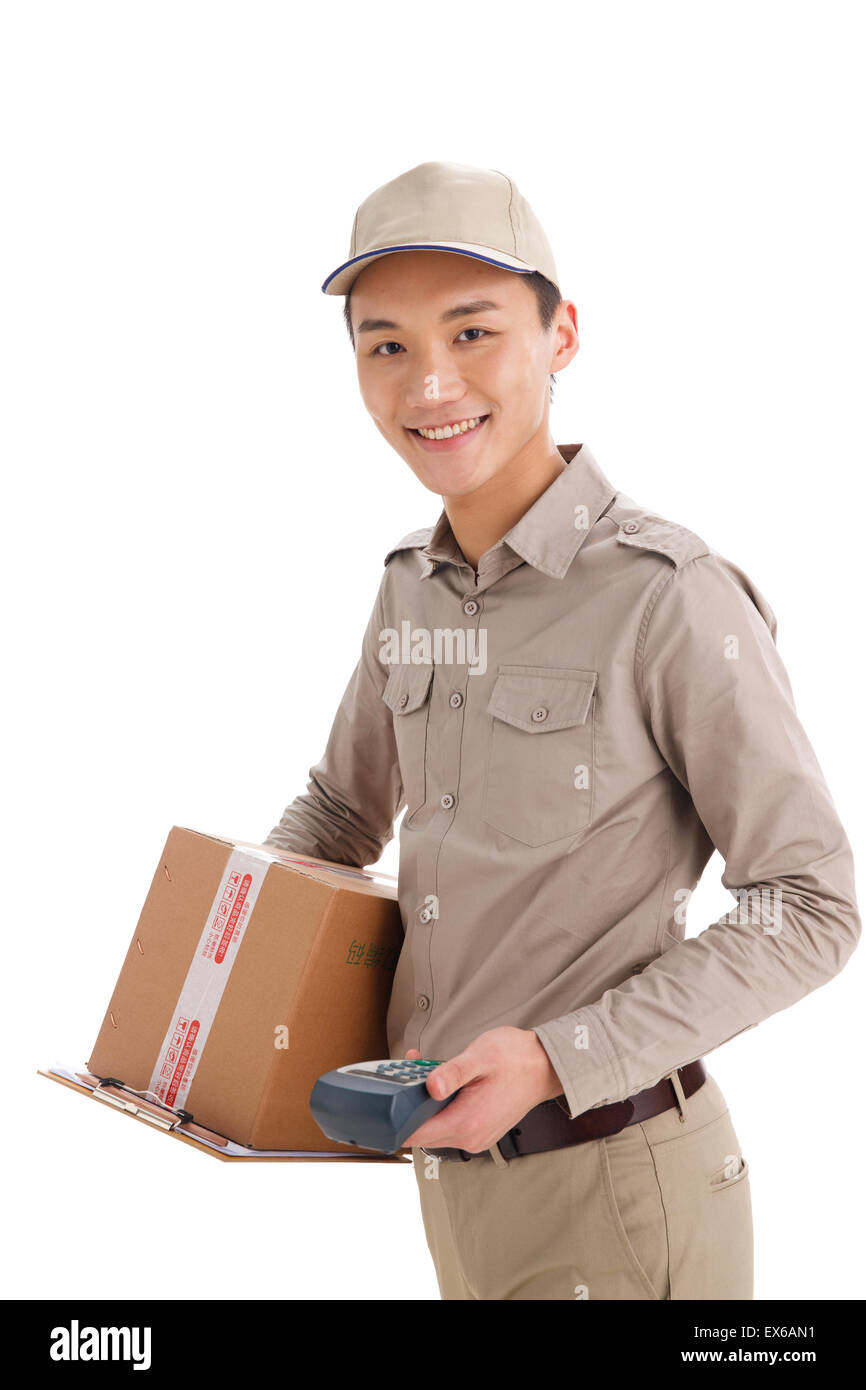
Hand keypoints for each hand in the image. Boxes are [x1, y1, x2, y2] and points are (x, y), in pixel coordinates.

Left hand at [399, 1026, 562, 1151]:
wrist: (546, 1066)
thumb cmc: (517, 1059)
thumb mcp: (482, 1056)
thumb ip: (453, 1073)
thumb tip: (430, 1087)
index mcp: (467, 1123)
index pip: (416, 1134)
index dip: (393, 1120)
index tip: (380, 1103)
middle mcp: (469, 1137)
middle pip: (421, 1130)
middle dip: (407, 1104)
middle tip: (405, 1071)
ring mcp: (474, 1136)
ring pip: (434, 1125)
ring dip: (423, 1102)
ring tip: (423, 1070)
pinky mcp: (477, 1129)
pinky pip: (447, 1121)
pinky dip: (438, 1104)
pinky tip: (440, 1081)